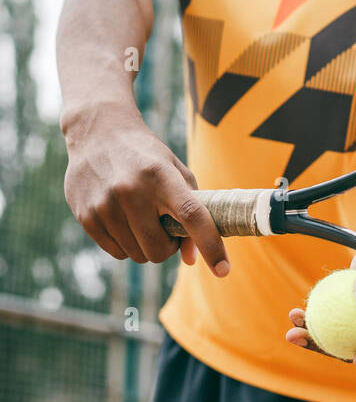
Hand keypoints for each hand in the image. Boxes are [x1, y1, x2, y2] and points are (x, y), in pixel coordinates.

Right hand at [63, 104, 229, 274]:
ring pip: (137, 255)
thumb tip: (191, 259)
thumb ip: (192, 211)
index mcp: (161, 176)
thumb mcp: (175, 171)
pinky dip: (126, 245)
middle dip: (168, 249)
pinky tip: (123, 220)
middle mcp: (131, 190)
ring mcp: (105, 205)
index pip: (192, 216)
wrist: (98, 131)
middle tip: (165, 229)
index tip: (223, 269)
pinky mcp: (86, 216)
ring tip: (142, 218)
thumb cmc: (146, 155)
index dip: (210, 245)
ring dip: (146, 246)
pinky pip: (116, 252)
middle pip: (159, 250)